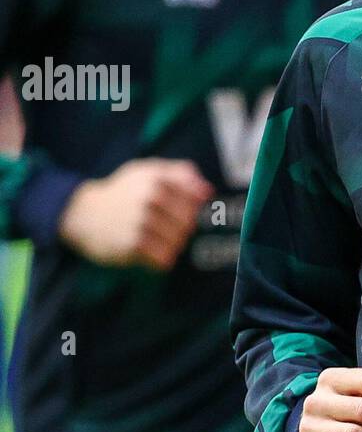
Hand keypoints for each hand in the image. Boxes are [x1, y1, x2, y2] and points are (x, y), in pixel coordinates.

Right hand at [58, 158, 213, 269]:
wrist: (83, 214)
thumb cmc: (122, 193)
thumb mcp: (147, 172)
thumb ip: (180, 173)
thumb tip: (207, 190)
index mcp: (157, 178)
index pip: (195, 200)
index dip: (189, 208)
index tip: (175, 210)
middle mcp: (150, 198)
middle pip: (189, 223)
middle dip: (180, 229)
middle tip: (160, 226)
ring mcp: (142, 221)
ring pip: (179, 243)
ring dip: (170, 245)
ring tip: (153, 238)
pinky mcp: (133, 245)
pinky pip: (165, 260)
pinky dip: (159, 259)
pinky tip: (146, 251)